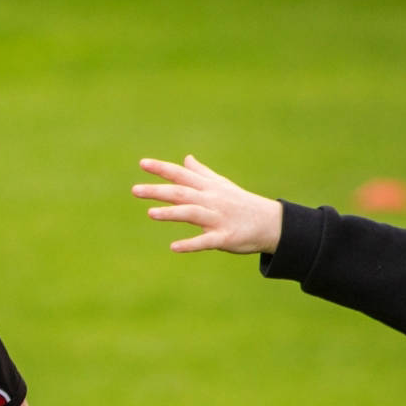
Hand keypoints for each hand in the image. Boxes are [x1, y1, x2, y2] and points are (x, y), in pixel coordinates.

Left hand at [132, 155, 283, 253]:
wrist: (271, 223)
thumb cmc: (241, 203)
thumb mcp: (221, 185)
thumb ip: (201, 173)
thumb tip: (186, 158)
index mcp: (208, 187)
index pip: (182, 175)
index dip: (162, 169)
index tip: (142, 163)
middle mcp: (211, 200)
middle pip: (181, 193)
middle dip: (158, 191)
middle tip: (135, 190)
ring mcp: (218, 218)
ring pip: (192, 213)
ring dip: (171, 213)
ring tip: (150, 213)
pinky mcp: (225, 237)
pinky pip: (206, 241)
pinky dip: (190, 244)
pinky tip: (174, 247)